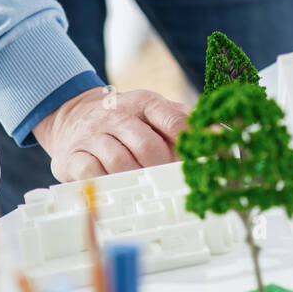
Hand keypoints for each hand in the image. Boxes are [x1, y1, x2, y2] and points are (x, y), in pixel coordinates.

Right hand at [32, 86, 189, 182]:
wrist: (74, 116)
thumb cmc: (127, 121)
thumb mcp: (154, 113)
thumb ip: (184, 121)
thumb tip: (219, 134)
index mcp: (145, 103)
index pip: (172, 120)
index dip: (187, 145)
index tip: (195, 164)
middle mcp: (119, 115)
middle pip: (146, 145)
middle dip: (161, 169)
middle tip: (169, 184)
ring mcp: (94, 134)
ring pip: (119, 160)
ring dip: (135, 179)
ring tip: (144, 188)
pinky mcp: (74, 154)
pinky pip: (91, 172)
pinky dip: (105, 183)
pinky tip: (114, 188)